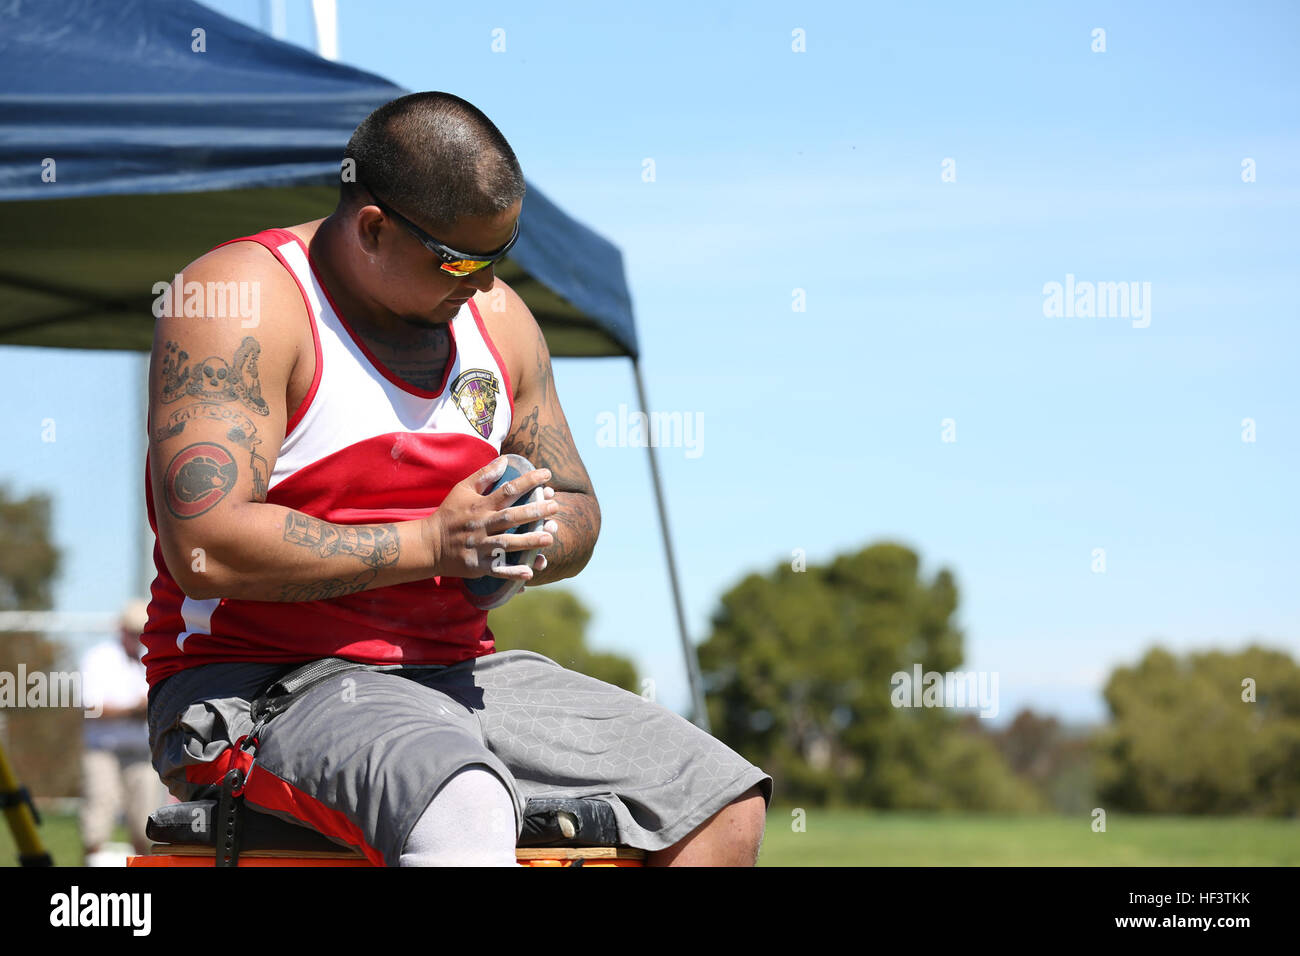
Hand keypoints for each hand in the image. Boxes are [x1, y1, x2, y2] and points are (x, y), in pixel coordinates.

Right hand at [423, 456, 558, 580]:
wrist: (428, 545)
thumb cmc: (449, 515)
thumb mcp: (462, 490)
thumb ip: (484, 475)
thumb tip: (506, 460)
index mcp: (480, 506)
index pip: (507, 490)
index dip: (528, 481)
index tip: (547, 474)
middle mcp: (482, 525)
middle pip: (511, 517)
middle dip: (534, 512)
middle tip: (555, 506)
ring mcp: (480, 547)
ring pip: (508, 544)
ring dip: (529, 541)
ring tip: (550, 537)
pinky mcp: (478, 566)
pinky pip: (498, 570)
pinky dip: (513, 572)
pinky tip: (529, 572)